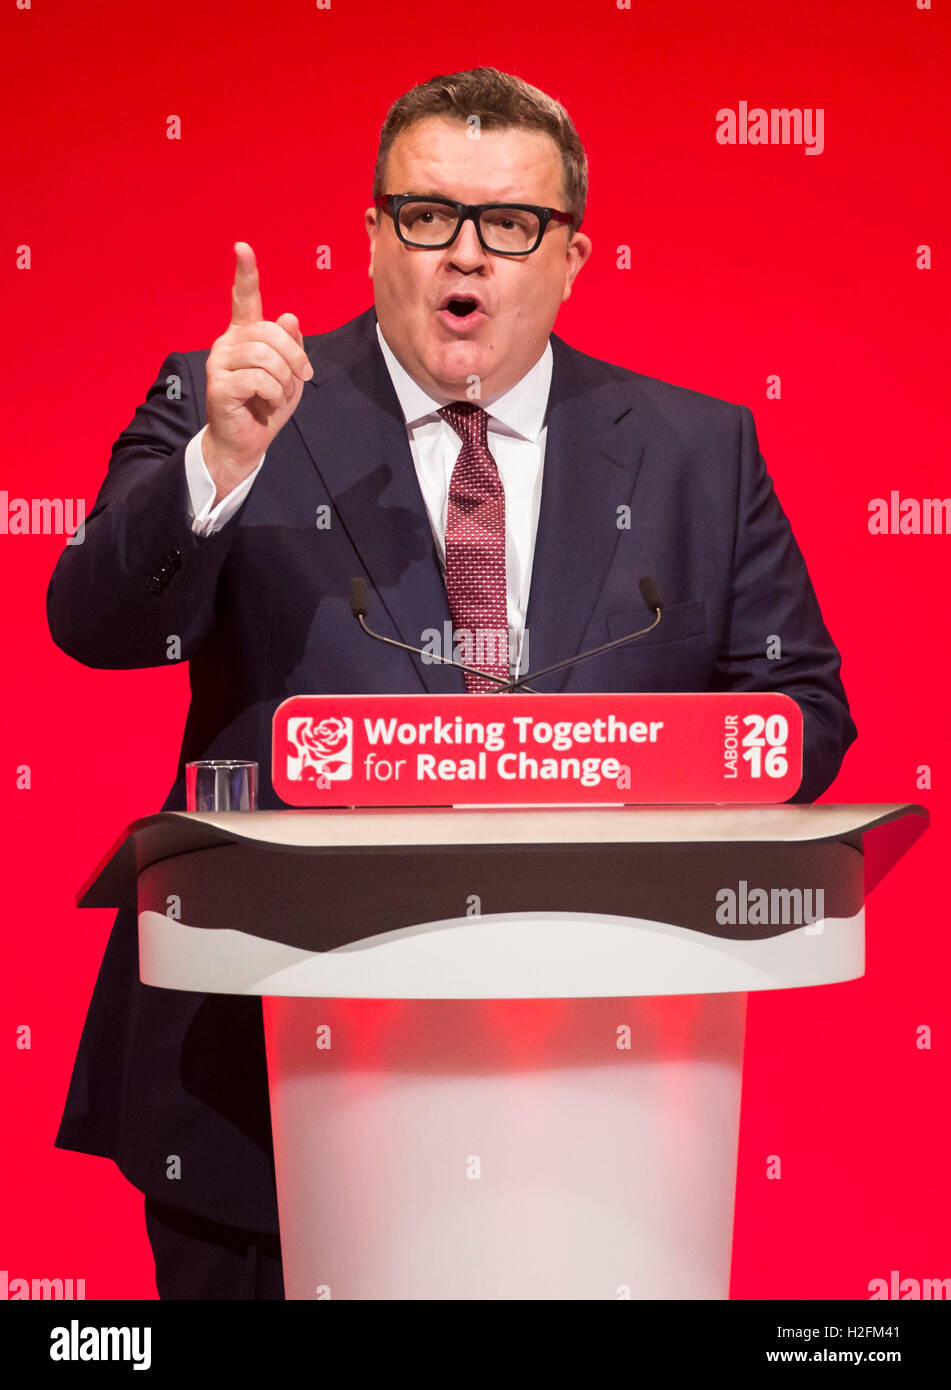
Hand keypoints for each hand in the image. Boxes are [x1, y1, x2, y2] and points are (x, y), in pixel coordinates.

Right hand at [203, 242, 312, 497]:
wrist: (246, 442)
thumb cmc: (266, 406)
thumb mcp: (290, 375)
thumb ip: (292, 347)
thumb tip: (289, 316)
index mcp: (245, 335)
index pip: (244, 298)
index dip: (246, 273)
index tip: (243, 247)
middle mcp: (228, 342)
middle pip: (270, 332)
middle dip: (295, 357)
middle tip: (302, 378)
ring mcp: (220, 362)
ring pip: (266, 357)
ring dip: (284, 381)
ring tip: (278, 396)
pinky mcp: (219, 383)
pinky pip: (259, 379)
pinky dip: (273, 395)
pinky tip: (266, 404)